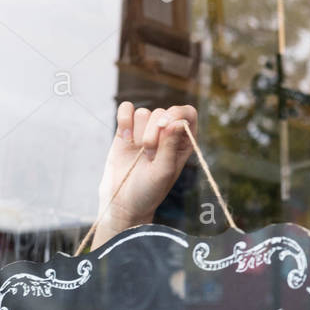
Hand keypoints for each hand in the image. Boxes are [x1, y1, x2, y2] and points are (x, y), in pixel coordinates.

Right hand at [92, 103, 198, 246]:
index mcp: (183, 141)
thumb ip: (170, 146)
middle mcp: (166, 133)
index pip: (187, 113)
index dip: (177, 114)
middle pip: (162, 112)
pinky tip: (125, 138)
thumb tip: (177, 122)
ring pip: (143, 112)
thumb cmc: (149, 190)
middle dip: (153, 133)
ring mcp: (145, 130)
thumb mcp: (163, 171)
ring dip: (138, 133)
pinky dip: (124, 120)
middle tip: (149, 155)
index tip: (166, 127)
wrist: (122, 200)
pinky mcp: (126, 130)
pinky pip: (126, 109)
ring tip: (138, 153)